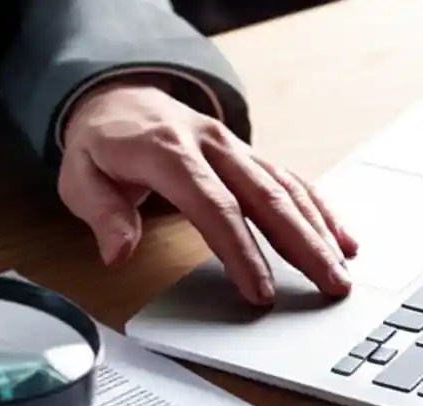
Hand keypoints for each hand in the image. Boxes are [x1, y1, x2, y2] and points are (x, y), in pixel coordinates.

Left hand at [58, 80, 357, 304]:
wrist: (118, 96)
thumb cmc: (102, 145)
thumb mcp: (80, 177)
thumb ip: (102, 213)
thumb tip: (118, 252)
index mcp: (169, 152)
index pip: (214, 207)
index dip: (240, 250)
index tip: (260, 291)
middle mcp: (211, 145)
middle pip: (265, 196)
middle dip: (302, 244)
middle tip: (328, 285)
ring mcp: (234, 147)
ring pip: (285, 188)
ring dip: (318, 230)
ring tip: (342, 270)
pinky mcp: (247, 155)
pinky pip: (290, 180)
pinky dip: (319, 209)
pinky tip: (342, 239)